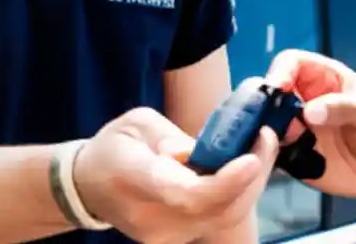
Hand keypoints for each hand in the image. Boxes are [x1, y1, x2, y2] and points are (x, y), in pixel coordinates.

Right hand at [73, 107, 276, 243]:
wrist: (88, 186)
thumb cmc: (114, 148)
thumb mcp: (138, 123)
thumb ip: (174, 138)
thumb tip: (207, 154)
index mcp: (136, 180)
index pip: (186, 193)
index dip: (224, 182)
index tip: (250, 158)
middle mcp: (153, 218)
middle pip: (216, 209)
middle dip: (252, 175)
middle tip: (266, 137)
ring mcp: (166, 236)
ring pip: (224, 217)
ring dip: (251, 183)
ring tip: (260, 147)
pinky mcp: (179, 239)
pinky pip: (218, 218)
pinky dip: (238, 192)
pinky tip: (244, 168)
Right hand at [265, 49, 355, 199]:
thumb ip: (345, 108)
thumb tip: (309, 112)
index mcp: (322, 78)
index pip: (291, 62)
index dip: (280, 71)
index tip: (278, 89)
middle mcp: (303, 101)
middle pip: (269, 93)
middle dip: (266, 106)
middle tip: (276, 125)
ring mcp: (296, 129)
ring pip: (266, 124)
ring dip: (267, 134)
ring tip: (286, 146)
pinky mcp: (294, 157)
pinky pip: (272, 153)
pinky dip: (269, 157)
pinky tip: (283, 162)